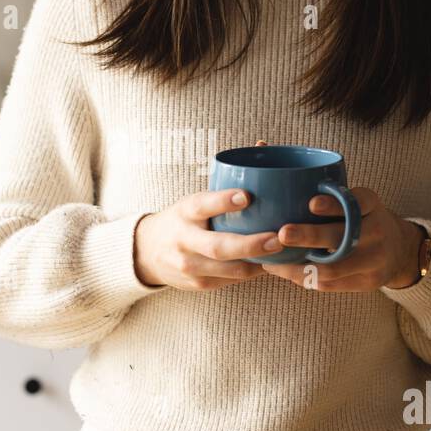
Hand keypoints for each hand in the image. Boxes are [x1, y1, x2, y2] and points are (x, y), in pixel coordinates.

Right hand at [133, 186, 279, 290]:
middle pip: (218, 247)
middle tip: (277, 239)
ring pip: (228, 269)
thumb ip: (226, 186)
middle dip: (250, 244)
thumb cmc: (185, 219)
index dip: (223, 201)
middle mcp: (184, 240)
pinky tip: (269, 265)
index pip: (203, 205)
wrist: (148, 252)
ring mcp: (189, 265)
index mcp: (185, 212)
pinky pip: (231, 280)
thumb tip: (262, 146)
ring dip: (257, 263)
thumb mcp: (195, 201)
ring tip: (282, 255)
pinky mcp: (198, 284)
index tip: (247, 196)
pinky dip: (252, 273)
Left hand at [254, 164, 422, 290]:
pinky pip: (332, 284)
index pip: (358, 201)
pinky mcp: (369, 282)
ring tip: (272, 259)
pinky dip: (306, 278)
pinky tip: (285, 272)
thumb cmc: (359, 217)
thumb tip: (263, 148)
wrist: (398, 252)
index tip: (311, 203)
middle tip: (282, 233)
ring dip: (299, 264)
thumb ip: (324, 186)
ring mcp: (376, 260)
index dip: (335, 204)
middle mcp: (378, 231)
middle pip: (343, 236)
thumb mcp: (355, 198)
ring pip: (334, 266)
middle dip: (311, 236)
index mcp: (373, 204)